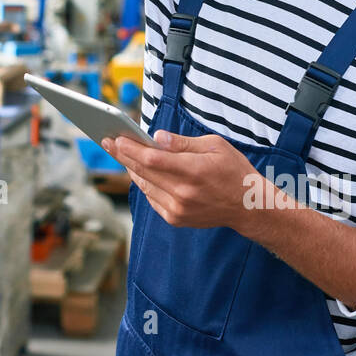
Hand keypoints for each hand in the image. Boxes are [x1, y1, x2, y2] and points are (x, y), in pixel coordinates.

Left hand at [100, 130, 265, 230]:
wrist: (248, 206)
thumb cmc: (233, 170)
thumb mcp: (214, 146)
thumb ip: (182, 143)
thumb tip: (156, 137)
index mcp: (194, 171)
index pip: (152, 159)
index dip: (131, 148)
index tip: (115, 137)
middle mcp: (183, 193)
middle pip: (143, 171)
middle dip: (122, 155)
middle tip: (107, 141)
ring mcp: (178, 209)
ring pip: (144, 185)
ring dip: (130, 169)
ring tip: (119, 153)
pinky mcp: (175, 218)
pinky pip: (151, 197)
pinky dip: (143, 183)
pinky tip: (138, 171)